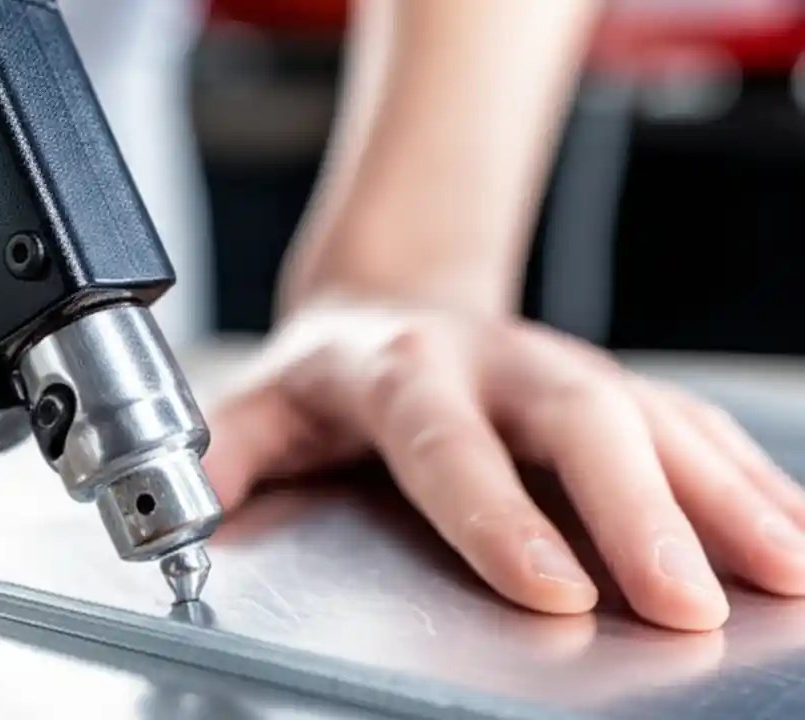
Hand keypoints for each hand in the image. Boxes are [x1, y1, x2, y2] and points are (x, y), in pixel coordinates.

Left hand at [204, 299, 804, 630]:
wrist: (387, 303)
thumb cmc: (330, 376)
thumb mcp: (258, 405)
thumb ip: (221, 457)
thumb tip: (177, 520)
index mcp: (400, 372)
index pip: (449, 444)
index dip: (498, 516)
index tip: (551, 590)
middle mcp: (497, 363)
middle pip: (579, 420)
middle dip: (638, 510)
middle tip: (683, 601)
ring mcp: (565, 370)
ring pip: (658, 419)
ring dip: (728, 497)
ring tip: (788, 573)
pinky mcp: (614, 389)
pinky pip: (695, 428)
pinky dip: (751, 482)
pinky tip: (792, 535)